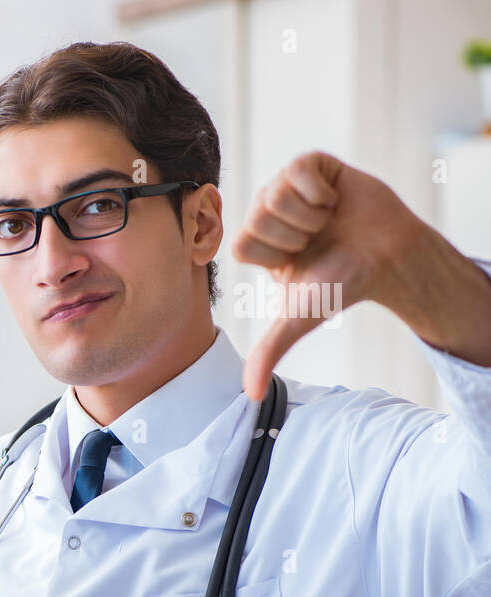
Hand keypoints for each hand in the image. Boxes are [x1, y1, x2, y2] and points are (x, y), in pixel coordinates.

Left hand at [232, 150, 421, 399]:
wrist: (389, 258)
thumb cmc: (342, 285)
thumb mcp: (299, 318)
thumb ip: (269, 351)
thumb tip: (252, 397)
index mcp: (258, 245)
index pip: (241, 243)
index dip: (274, 255)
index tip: (298, 261)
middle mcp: (267, 214)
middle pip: (256, 216)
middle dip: (294, 236)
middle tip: (317, 241)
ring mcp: (288, 187)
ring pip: (276, 193)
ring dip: (309, 215)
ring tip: (327, 222)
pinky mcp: (312, 165)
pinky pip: (298, 168)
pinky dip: (319, 190)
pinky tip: (333, 200)